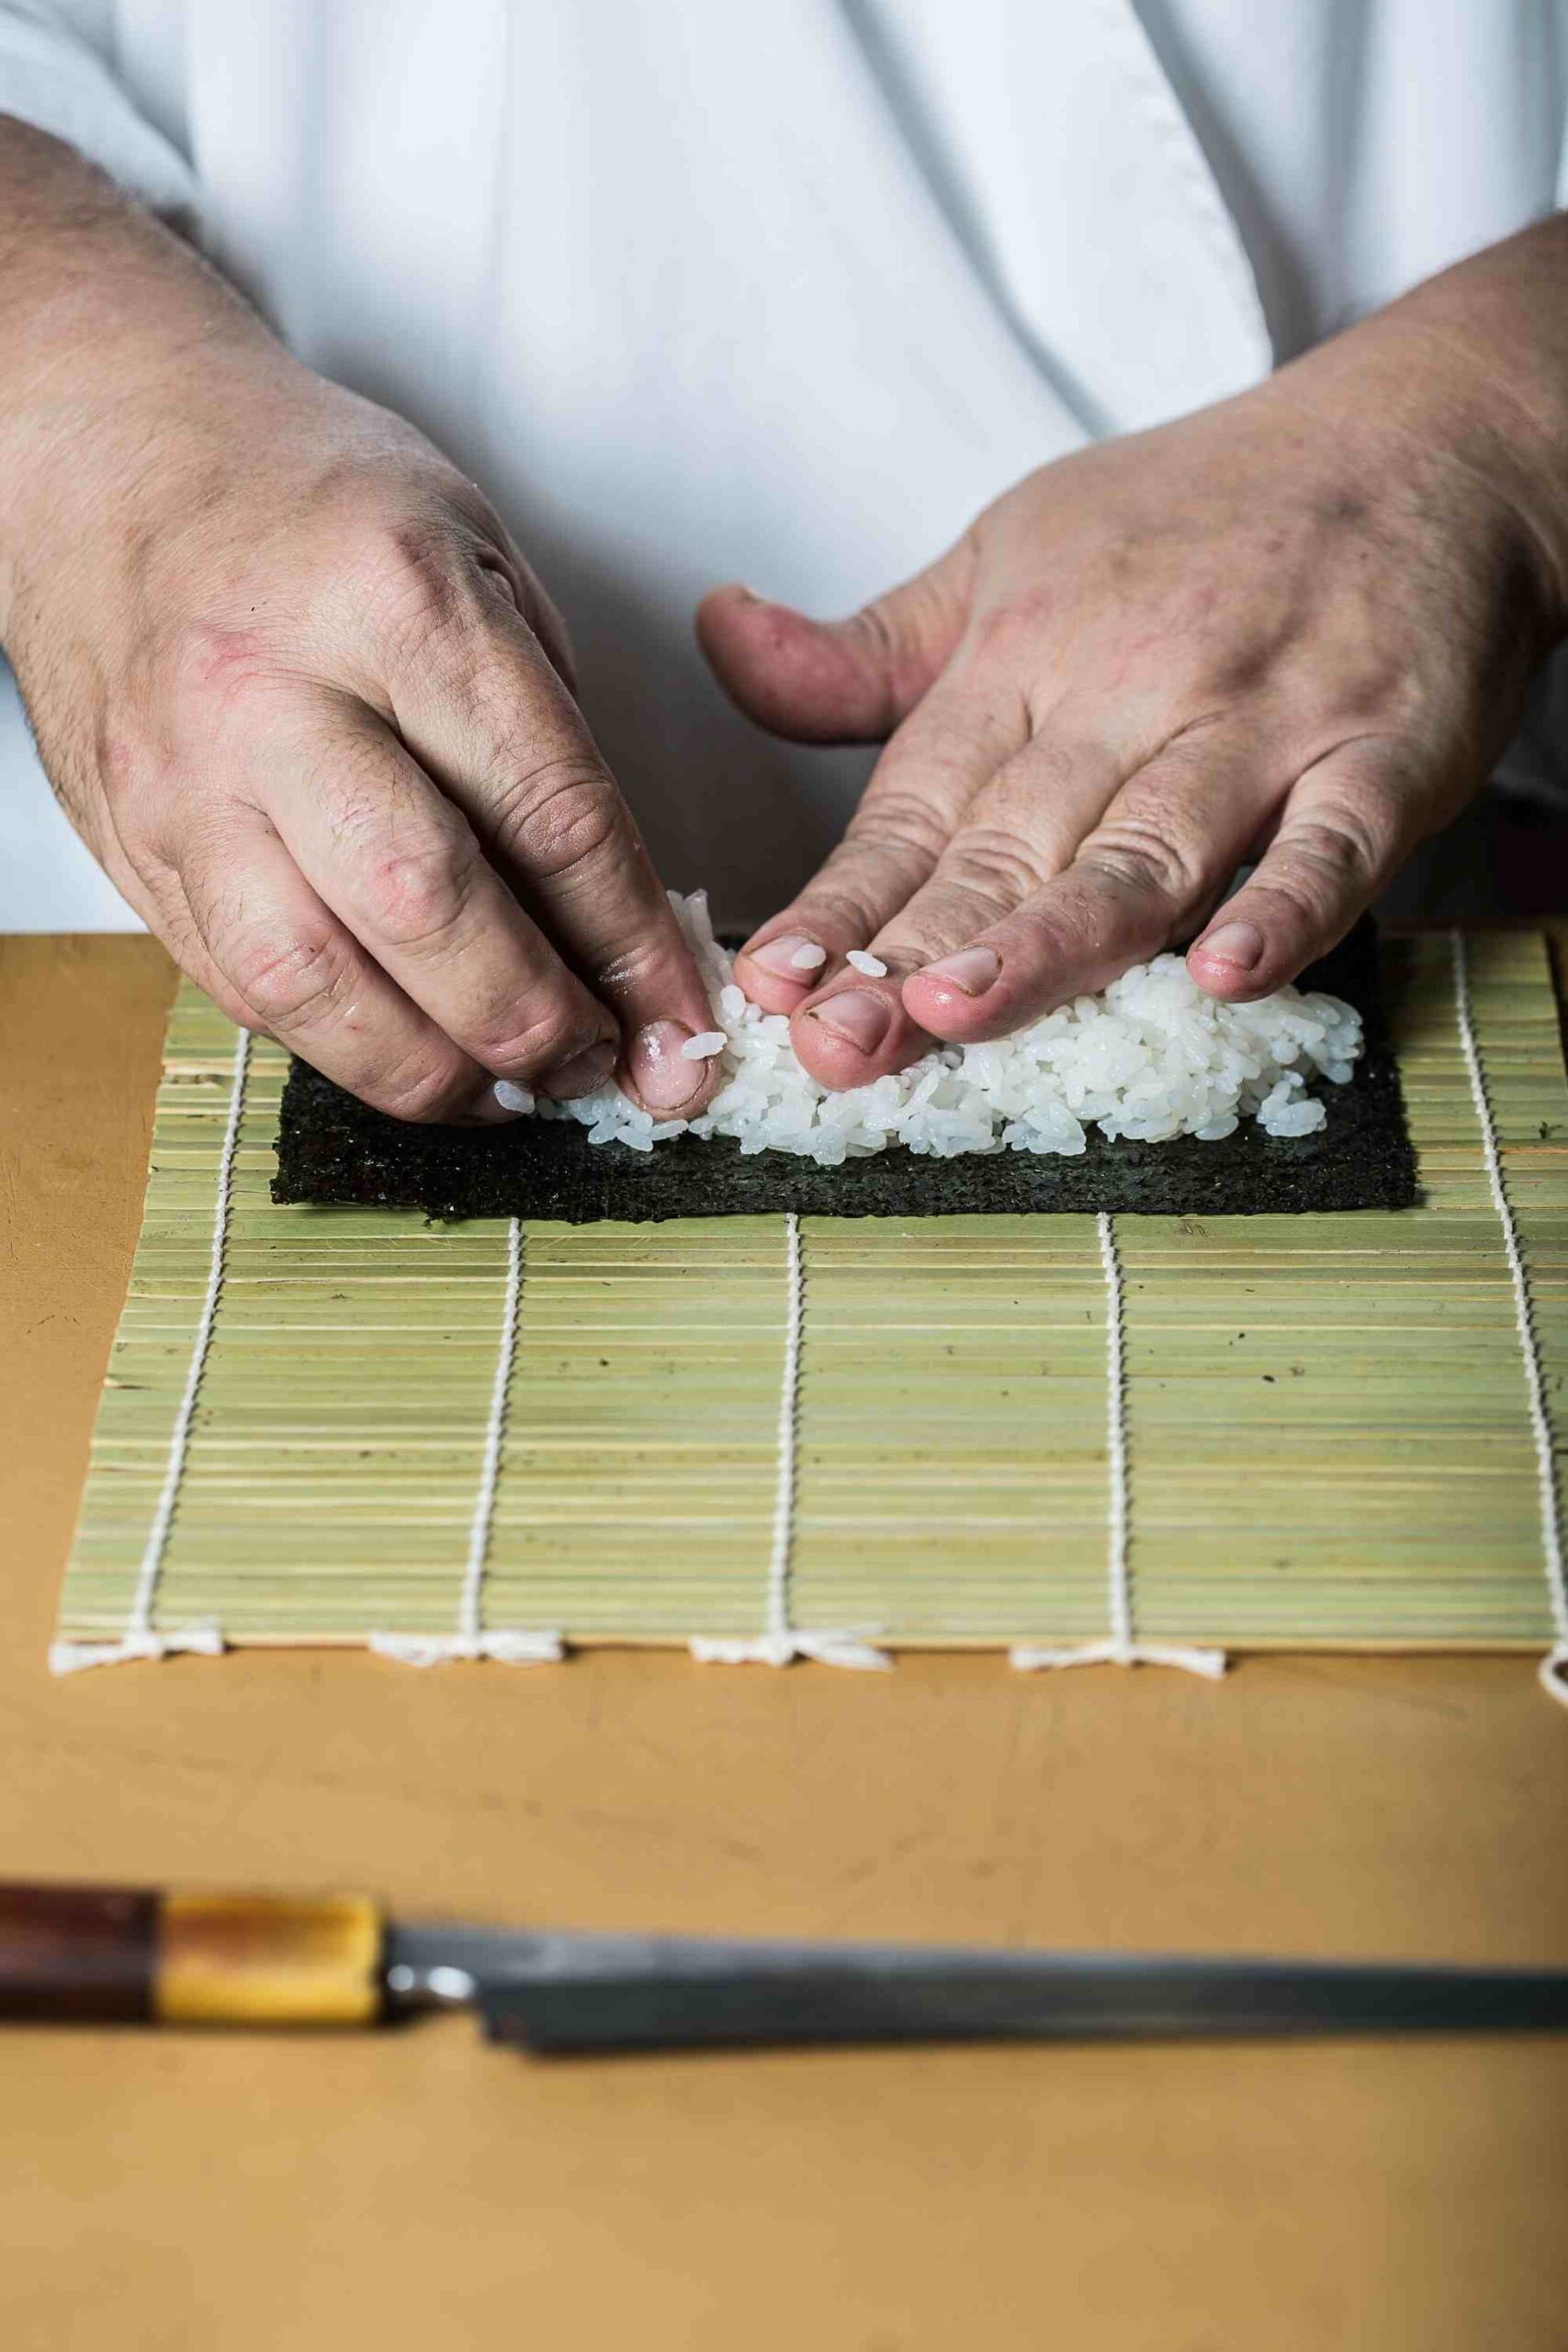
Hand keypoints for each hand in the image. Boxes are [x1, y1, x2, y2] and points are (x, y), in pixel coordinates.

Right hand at [0, 124, 715, 1122]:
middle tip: (605, 1068)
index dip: (631, 944)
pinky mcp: (133, 843)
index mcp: (392, 599)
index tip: (681, 1022)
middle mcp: (272, 694)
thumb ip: (546, 732)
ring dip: (433, 1072)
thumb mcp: (476, 556)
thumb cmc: (313, 502)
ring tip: (511, 1091)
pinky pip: (241, 987)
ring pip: (313, 982)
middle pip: (426, 908)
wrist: (113, 454)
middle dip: (536, 1021)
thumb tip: (619, 918)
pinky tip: (415, 1057)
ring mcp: (184, 779)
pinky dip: (343, 1047)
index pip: (547, 812)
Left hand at [699, 223, 1567, 1087]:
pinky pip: (1332, 843)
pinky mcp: (1382, 753)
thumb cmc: (1204, 516)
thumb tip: (720, 639)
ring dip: (1055, 937)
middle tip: (840, 1040)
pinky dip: (1287, 908)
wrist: (1424, 439)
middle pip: (1011, 843)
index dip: (845, 901)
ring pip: (1147, 851)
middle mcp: (1133, 691)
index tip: (774, 984)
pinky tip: (1226, 976)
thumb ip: (871, 648)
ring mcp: (1262, 726)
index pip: (916, 801)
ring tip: (962, 1011)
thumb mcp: (1011, 549)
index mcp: (1027, 654)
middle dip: (917, 948)